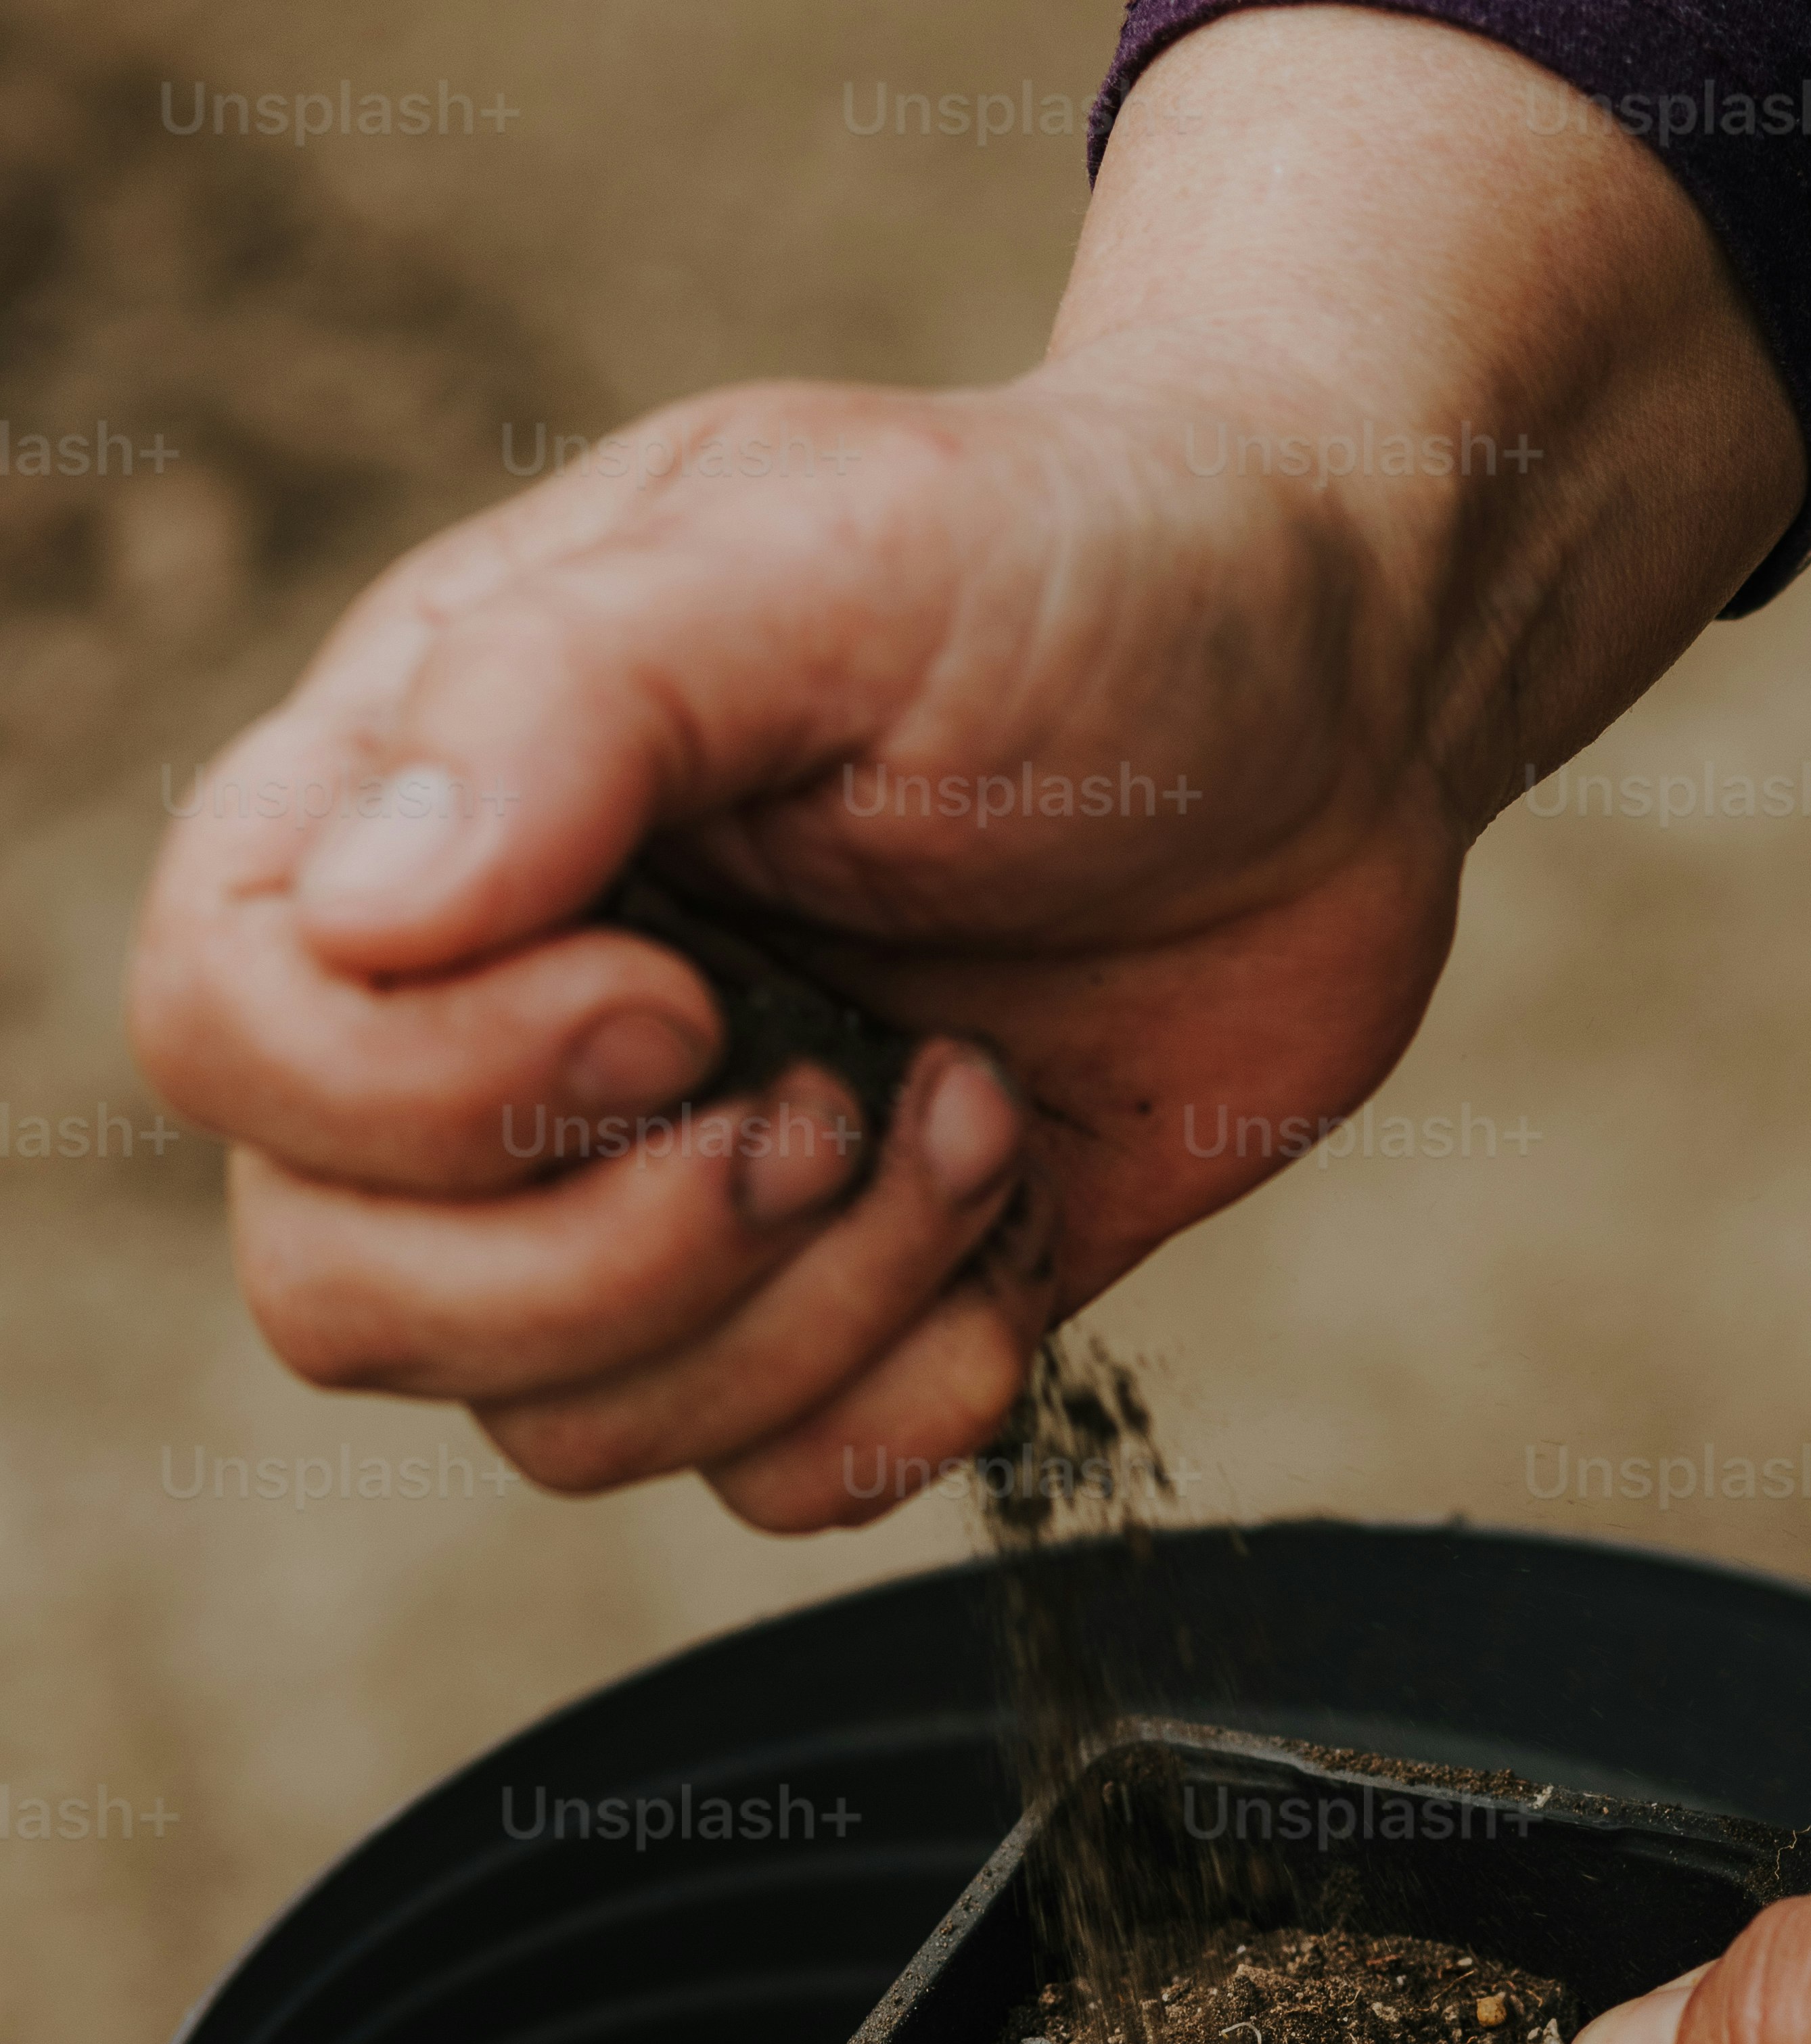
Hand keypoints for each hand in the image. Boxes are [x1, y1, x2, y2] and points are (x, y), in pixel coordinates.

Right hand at [126, 9, 1797, 1532]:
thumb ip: (569, 702)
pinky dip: (901, 1408)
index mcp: (433, 808)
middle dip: (613, 1259)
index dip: (425, 1088)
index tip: (680, 994)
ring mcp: (660, 1188)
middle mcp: (503, 1024)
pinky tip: (1015, 1227)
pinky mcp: (840, 1303)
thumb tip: (368, 910)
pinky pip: (767, 1488)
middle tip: (829, 1099)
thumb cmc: (1077, 575)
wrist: (1342, 699)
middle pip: (347, 1295)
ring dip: (807, 1310)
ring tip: (969, 1108)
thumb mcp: (825, 554)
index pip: (234, 1034)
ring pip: (567, 1425)